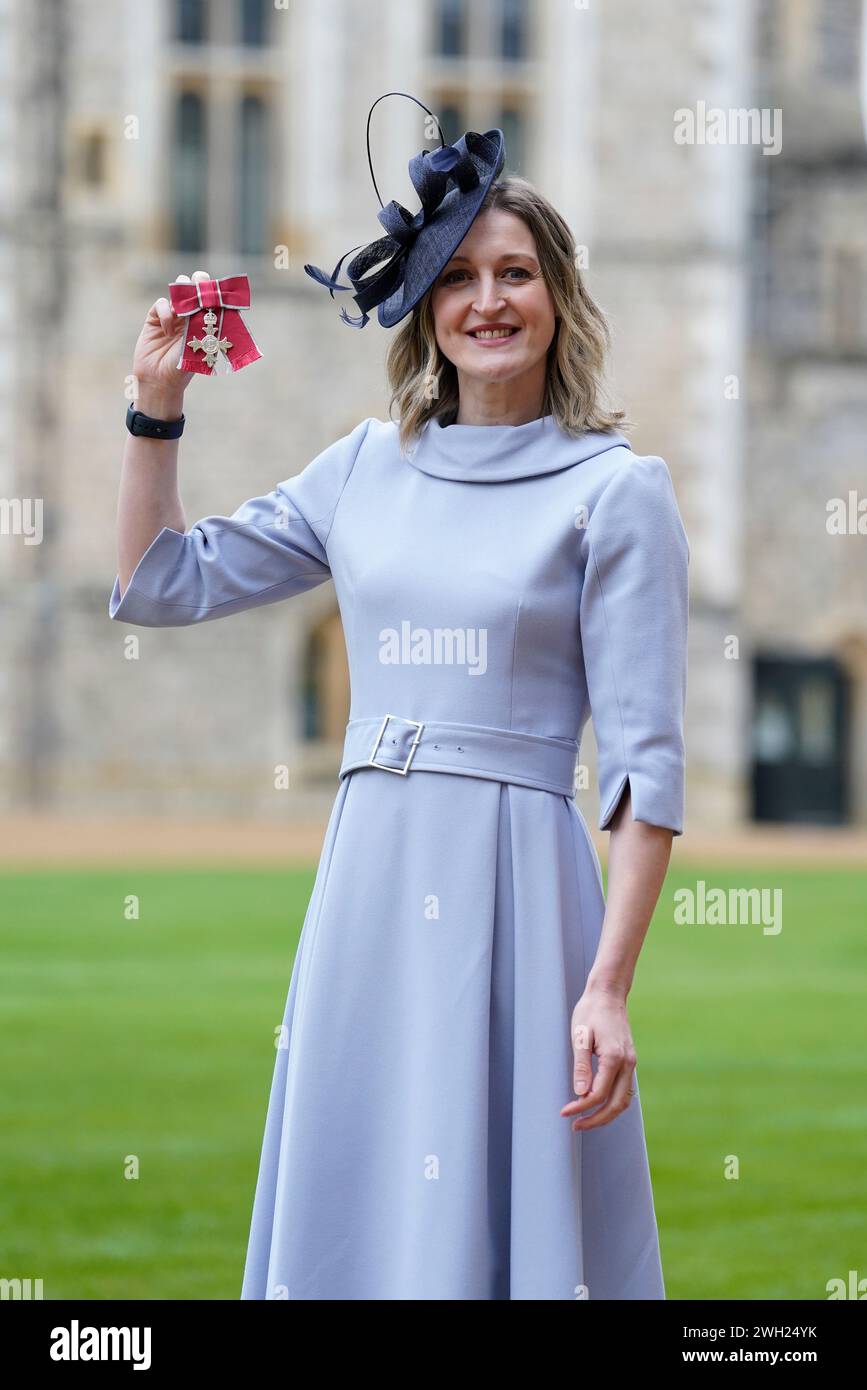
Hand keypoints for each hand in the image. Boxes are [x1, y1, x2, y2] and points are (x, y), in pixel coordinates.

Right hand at [131, 268, 211, 411]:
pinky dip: (165, 313)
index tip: (218, 292)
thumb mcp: (201, 345)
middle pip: (196, 283)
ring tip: (184, 313)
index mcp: (206, 319)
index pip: (213, 295)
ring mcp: (173, 313)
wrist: (161, 379)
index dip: (216, 289)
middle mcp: (191, 312)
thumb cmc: (185, 367)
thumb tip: (214, 305)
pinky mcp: (155, 316)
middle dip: (200, 281)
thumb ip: (205, 324)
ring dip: (183, 294)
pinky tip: (167, 330)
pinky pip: (162, 303)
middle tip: (201, 287)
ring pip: (179, 287)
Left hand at [560, 987, 637, 1130]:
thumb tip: (580, 1094)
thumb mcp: (580, 1035)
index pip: (599, 1094)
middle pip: (616, 1105)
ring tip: (586, 1120)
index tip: (564, 1112)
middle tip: (576, 1126)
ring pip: (624, 1100)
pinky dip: (612, 1102)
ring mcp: (631, 1062)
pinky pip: (625, 1089)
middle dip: (597, 1120)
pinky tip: (597, 1103)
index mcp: (614, 1058)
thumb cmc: (591, 1011)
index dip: (581, 1108)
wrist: (608, 993)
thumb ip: (581, 1066)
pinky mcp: (629, 1060)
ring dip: (606, 1114)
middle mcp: (627, 1063)